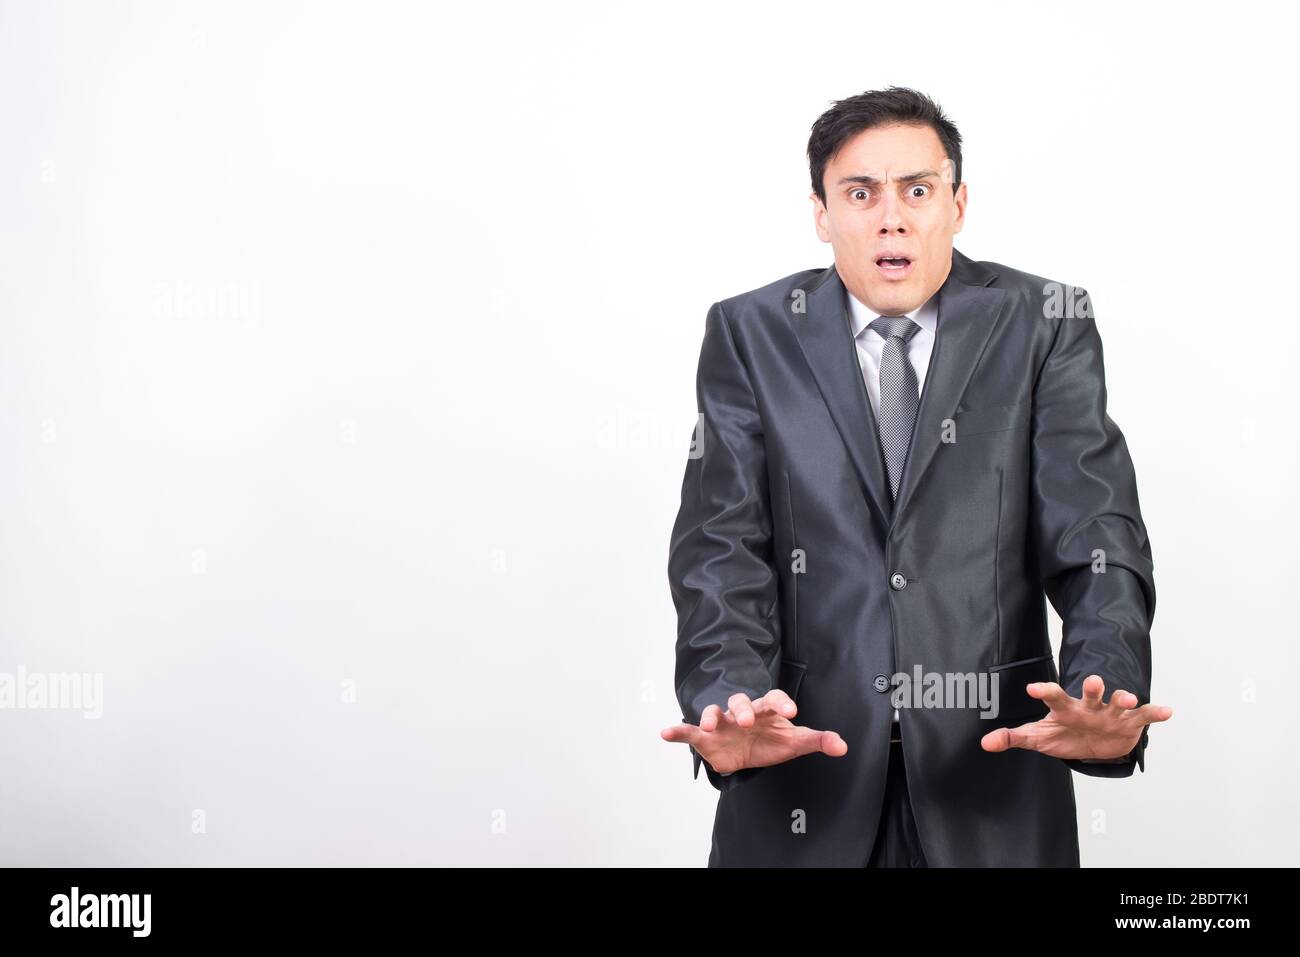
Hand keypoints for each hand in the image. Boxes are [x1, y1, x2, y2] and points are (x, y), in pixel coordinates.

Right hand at [661, 690, 847, 773]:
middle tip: (747, 721)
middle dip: (743, 709)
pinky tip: (666, 733)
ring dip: (711, 716)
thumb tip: (842, 746)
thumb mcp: (795, 742)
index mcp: (766, 710)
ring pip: (714, 712)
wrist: (746, 752)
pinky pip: (689, 731)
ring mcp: (722, 722)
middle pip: (741, 702)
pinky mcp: (705, 737)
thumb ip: (817, 740)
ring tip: (711, 725)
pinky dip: (676, 731)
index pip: (775, 700)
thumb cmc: (771, 740)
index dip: (782, 703)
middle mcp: (742, 712)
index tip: (792, 713)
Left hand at [980, 674, 1172, 759]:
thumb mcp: (1040, 737)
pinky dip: (1155, 713)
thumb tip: (985, 743)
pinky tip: (1167, 711)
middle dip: (1092, 686)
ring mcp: (1111, 713)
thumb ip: (1014, 737)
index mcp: (1065, 708)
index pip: (1053, 697)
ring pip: (1118, 701)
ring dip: (1123, 697)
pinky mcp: (1130, 722)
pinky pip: (1143, 716)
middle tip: (1093, 680)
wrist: (1096, 742)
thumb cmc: (1066, 734)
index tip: (1032, 688)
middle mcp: (1089, 706)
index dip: (1043, 691)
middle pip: (1090, 693)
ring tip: (1129, 696)